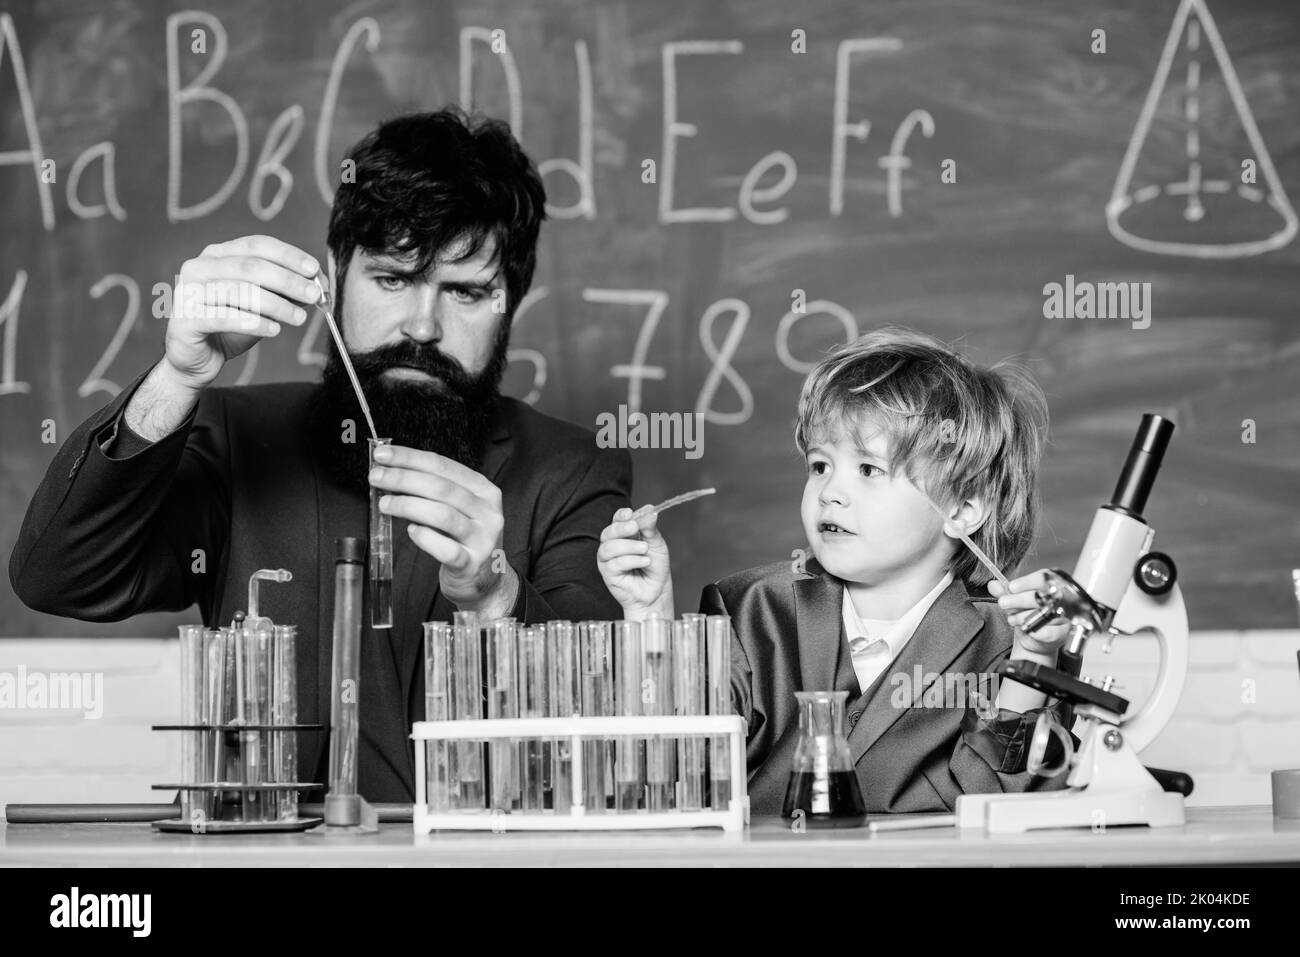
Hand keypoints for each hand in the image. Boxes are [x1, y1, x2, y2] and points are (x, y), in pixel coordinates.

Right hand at [163, 235, 320, 390]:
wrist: (196, 358)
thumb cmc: (230, 326)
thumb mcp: (262, 305)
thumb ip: (284, 291)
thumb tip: (318, 283)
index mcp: (218, 255)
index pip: (257, 245)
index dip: (288, 255)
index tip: (314, 269)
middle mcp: (199, 267)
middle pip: (251, 266)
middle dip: (288, 280)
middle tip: (313, 295)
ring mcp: (189, 292)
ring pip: (240, 291)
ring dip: (276, 304)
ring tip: (299, 318)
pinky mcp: (186, 319)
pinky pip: (226, 318)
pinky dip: (255, 323)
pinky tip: (274, 330)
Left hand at [369, 444, 517, 616]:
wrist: (486, 581)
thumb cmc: (464, 540)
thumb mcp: (460, 509)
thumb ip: (434, 492)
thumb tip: (392, 472)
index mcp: (484, 491)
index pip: (444, 466)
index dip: (410, 458)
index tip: (383, 455)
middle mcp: (487, 513)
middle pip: (442, 488)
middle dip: (404, 479)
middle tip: (377, 477)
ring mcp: (482, 540)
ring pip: (443, 516)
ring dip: (408, 506)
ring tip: (385, 504)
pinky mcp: (472, 565)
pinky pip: (446, 550)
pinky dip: (425, 538)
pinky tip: (412, 532)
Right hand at [597, 506, 673, 619]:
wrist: (657, 590)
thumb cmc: (655, 566)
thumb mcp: (656, 543)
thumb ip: (650, 528)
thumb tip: (650, 511)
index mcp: (623, 534)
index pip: (616, 520)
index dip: (620, 516)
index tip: (629, 513)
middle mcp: (612, 545)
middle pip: (608, 532)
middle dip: (621, 528)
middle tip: (635, 527)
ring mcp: (608, 560)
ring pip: (609, 548)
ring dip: (628, 546)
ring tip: (644, 550)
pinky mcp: (608, 574)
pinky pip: (614, 564)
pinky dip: (631, 560)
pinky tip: (644, 562)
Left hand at [988, 569, 1071, 657]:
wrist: (1035, 637)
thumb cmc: (1028, 614)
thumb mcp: (1014, 601)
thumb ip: (1004, 592)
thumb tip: (993, 585)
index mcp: (1050, 585)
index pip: (1043, 578)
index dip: (1026, 582)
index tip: (1012, 588)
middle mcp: (1060, 598)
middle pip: (1042, 596)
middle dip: (1019, 600)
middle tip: (1004, 603)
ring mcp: (1063, 615)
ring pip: (1044, 614)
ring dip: (1023, 616)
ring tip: (1013, 618)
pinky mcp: (1063, 632)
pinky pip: (1048, 631)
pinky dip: (1033, 630)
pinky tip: (1025, 628)